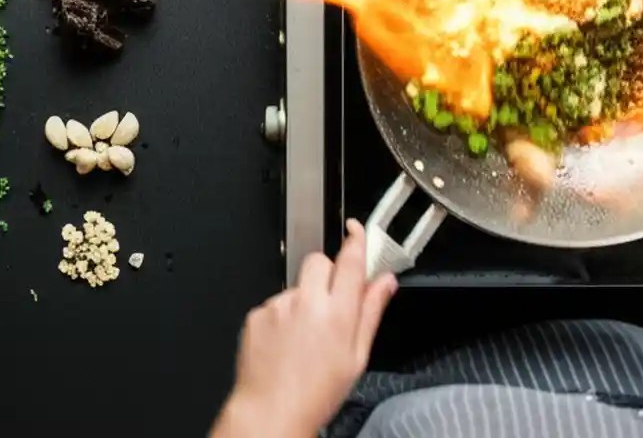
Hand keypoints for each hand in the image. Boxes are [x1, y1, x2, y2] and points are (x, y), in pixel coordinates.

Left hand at [211, 219, 397, 437]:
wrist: (270, 412)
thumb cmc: (315, 394)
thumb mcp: (356, 358)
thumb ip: (371, 313)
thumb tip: (386, 284)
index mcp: (338, 314)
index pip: (351, 261)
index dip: (356, 240)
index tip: (357, 229)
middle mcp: (307, 303)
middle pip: (320, 261)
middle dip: (328, 272)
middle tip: (332, 301)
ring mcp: (278, 306)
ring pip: (297, 285)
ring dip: (304, 300)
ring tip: (304, 338)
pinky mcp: (257, 314)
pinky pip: (275, 303)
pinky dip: (282, 317)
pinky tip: (285, 344)